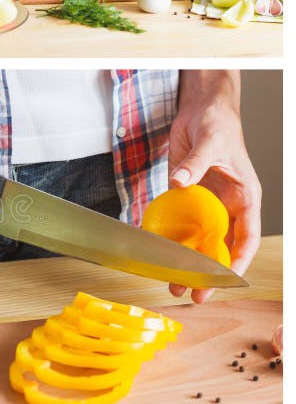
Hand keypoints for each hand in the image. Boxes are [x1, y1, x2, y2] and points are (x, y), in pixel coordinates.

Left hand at [167, 72, 260, 302]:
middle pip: (220, 246)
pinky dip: (169, 240)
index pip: (247, 237)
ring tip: (172, 284)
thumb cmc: (217, 123)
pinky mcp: (185, 197)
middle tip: (193, 294)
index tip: (224, 280)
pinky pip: (178, 224)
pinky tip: (156, 254)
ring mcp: (205, 204)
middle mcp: (226, 206)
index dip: (237, 261)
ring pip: (198, 241)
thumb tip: (182, 183)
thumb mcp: (211, 142)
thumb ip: (197, 164)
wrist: (200, 109)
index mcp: (245, 197)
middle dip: (207, 272)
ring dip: (185, 262)